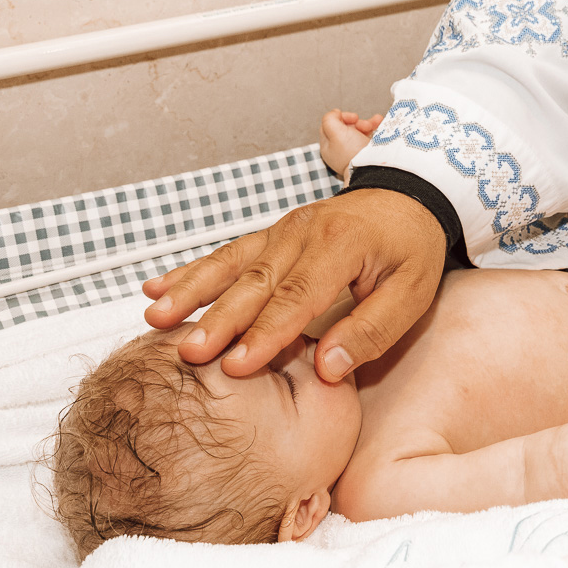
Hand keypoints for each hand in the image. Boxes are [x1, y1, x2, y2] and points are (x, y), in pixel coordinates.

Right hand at [143, 188, 445, 379]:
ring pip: (230, 265)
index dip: (266, 334)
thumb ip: (371, 331)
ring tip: (155, 317)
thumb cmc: (412, 251)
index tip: (237, 366)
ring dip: (191, 291)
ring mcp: (282, 230)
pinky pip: (228, 255)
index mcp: (341, 244)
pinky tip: (157, 288)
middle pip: (255, 282)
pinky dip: (191, 272)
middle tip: (189, 352)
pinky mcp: (270, 236)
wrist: (408, 198)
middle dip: (218, 319)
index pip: (298, 296)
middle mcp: (303, 232)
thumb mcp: (412, 294)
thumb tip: (327, 368)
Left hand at [319, 109, 383, 178]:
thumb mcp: (335, 132)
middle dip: (356, 122)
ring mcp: (355, 153)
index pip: (330, 127)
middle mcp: (341, 151)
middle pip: (346, 128)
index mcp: (329, 147)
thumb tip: (335, 113)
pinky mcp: (368, 154)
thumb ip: (329, 119)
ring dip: (368, 124)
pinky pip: (370, 138)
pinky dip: (375, 130)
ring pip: (359, 132)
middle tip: (363, 124)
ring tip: (375, 124)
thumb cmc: (352, 152)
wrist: (372, 169)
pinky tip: (380, 124)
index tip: (351, 117)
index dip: (340, 118)